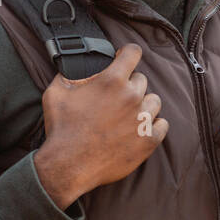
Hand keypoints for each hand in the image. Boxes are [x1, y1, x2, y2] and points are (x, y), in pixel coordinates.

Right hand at [33, 43, 167, 209]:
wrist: (68, 166)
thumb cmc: (61, 130)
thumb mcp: (56, 92)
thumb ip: (70, 73)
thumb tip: (75, 65)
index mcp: (112, 81)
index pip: (133, 52)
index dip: (127, 52)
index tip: (124, 57)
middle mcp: (132, 97)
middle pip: (141, 79)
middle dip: (129, 85)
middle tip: (115, 98)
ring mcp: (143, 119)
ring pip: (154, 101)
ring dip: (142, 105)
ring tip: (127, 115)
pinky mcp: (149, 140)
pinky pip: (163, 124)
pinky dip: (154, 125)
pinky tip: (140, 128)